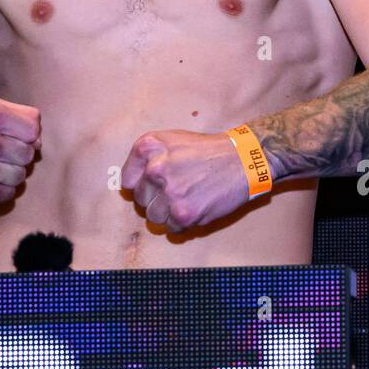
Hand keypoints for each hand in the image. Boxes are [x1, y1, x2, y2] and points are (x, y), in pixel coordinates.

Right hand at [0, 98, 39, 209]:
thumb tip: (39, 140)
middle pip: (29, 152)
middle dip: (17, 153)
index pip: (33, 127)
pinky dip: (2, 188)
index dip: (26, 133)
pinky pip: (12, 192)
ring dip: (10, 172)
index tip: (11, 135)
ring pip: (22, 174)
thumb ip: (18, 115)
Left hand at [120, 128, 256, 233]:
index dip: (140, 185)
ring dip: (168, 213)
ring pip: (153, 217)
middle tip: (177, 190)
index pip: (126, 180)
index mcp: (148, 147)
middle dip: (155, 199)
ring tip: (186, 199)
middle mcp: (155, 169)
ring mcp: (170, 192)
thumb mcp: (171, 140)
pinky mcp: (184, 214)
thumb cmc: (206, 151)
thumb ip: (147, 159)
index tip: (152, 185)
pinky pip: (172, 228)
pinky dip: (183, 222)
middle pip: (139, 200)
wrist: (242, 161)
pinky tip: (196, 206)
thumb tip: (129, 185)